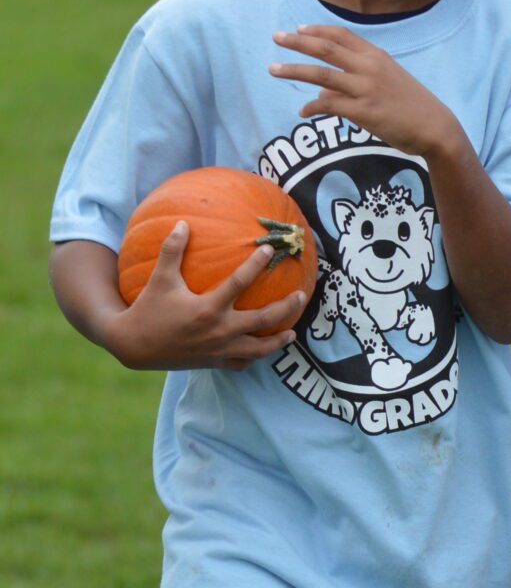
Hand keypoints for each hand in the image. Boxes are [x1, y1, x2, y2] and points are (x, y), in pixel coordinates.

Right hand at [106, 223, 306, 370]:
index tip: (269, 251)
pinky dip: (254, 357)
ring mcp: (219, 350)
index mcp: (208, 308)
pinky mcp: (214, 362)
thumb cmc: (147, 309)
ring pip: (258, 349)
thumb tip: (183, 223)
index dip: (255, 265)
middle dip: (285, 308)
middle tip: (301, 296)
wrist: (133, 346)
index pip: (239, 283)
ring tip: (292, 333)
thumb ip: (172, 250)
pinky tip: (262, 350)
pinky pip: (241, 363)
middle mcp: (219, 331)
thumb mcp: (159, 278)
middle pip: (263, 320)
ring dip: (277, 341)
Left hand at [270, 25, 461, 159]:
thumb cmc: (412, 106)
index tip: (298, 29)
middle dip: (298, 42)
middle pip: (326, 48)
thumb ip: (357, 79)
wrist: (435, 127)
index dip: (317, 30)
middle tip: (276, 37)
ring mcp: (366, 88)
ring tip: (273, 69)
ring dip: (294, 70)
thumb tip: (321, 88)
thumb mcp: (389, 82)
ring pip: (321, 74)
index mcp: (377, 56)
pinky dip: (311, 106)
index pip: (342, 35)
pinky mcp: (364, 111)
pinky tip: (302, 111)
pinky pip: (329, 104)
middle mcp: (370, 67)